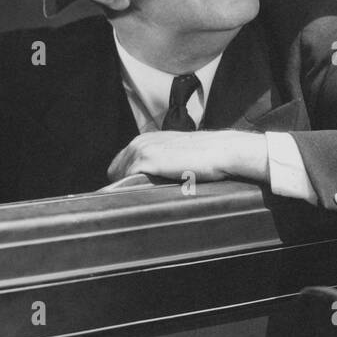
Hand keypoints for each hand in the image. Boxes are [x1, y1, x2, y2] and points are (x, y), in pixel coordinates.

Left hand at [107, 130, 266, 184]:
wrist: (221, 151)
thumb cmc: (206, 156)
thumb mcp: (178, 156)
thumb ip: (161, 163)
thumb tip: (152, 182)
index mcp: (146, 139)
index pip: (121, 165)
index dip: (127, 180)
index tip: (138, 191)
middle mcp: (139, 142)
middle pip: (115, 172)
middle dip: (125, 186)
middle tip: (143, 197)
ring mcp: (140, 150)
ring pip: (119, 179)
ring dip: (130, 190)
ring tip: (150, 196)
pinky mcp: (144, 161)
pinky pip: (125, 183)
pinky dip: (134, 191)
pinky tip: (150, 193)